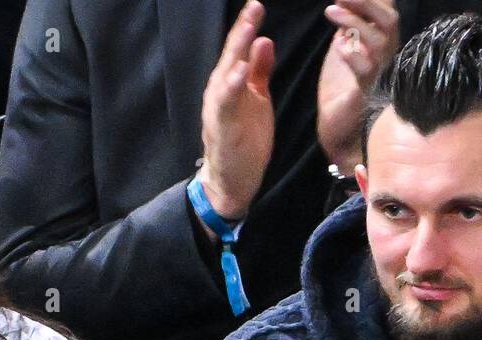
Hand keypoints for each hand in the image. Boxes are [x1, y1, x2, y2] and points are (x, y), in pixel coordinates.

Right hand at [198, 0, 274, 221]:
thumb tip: (264, 41)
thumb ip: (259, 71)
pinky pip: (224, 103)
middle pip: (231, 55)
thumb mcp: (257, 100)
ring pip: (225, 74)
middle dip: (242, 30)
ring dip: (236, 52)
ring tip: (248, 30)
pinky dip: (231, 86)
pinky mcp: (220, 127)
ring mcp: (218, 108)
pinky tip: (240, 71)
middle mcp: (220, 91)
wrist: (232, 179)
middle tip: (254, 6)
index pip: (239, 49)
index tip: (257, 5)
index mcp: (230, 83)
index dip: (248, 26)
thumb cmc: (243, 140)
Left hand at [316, 0, 399, 170]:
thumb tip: (344, 2)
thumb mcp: (345, 50)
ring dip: (354, 23)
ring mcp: (380, 76)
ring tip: (330, 11)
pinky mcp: (367, 94)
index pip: (386, 12)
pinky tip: (338, 47)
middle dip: (366, 2)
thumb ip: (349, 27)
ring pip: (380, 42)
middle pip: (390, 21)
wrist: (340, 133)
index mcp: (382, 44)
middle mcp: (387, 58)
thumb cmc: (343, 92)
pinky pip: (366, 70)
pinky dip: (352, 55)